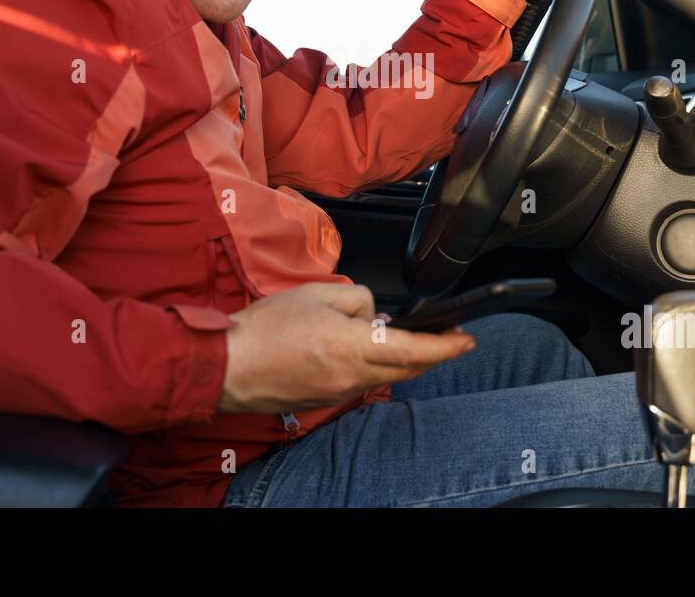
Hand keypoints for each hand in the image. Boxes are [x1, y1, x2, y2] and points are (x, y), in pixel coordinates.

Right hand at [218, 282, 474, 413]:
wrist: (228, 366)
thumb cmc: (265, 329)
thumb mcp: (317, 293)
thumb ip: (357, 298)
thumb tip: (373, 313)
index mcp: (353, 347)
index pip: (414, 349)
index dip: (446, 345)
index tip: (466, 338)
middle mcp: (351, 377)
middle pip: (407, 368)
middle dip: (433, 353)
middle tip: (449, 336)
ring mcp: (339, 394)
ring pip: (384, 374)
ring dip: (398, 356)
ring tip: (390, 332)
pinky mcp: (326, 401)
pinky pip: (360, 382)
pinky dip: (370, 364)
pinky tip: (357, 348)